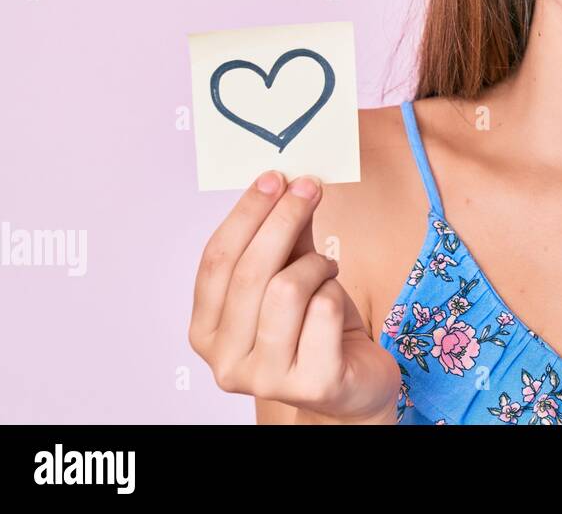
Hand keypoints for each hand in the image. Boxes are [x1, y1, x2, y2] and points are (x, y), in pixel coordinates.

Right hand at [188, 170, 399, 423]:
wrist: (355, 383)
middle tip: (309, 187)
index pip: (216, 261)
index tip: (273, 177)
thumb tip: (286, 183)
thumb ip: (285, 238)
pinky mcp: (311, 384)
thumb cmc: (317, 328)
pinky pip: (323, 311)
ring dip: (315, 265)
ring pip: (286, 290)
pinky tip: (335, 300)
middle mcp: (225, 360)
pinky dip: (334, 293)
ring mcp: (264, 379)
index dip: (245, 214)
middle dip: (283, 220)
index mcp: (206, 330)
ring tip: (326, 267)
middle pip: (250, 272)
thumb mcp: (293, 275)